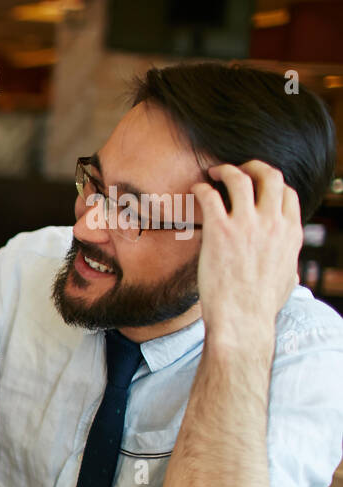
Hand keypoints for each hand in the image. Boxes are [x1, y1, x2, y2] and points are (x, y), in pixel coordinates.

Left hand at [193, 161, 301, 344]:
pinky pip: (210, 196)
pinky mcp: (221, 230)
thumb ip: (289, 267)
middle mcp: (273, 223)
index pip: (288, 193)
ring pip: (241, 178)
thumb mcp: (287, 282)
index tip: (256, 185)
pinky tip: (195, 191)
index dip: (271, 184)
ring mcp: (248, 225)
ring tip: (212, 173)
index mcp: (291, 233)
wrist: (242, 320)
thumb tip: (290, 271)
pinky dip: (202, 188)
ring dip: (225, 170)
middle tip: (236, 170)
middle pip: (270, 176)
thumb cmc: (261, 307)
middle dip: (253, 166)